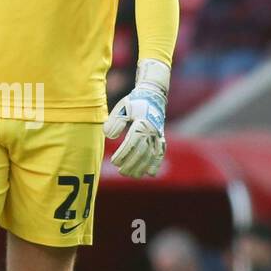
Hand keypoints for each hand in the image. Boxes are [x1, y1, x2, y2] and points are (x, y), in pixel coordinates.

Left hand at [104, 59, 168, 177]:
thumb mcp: (122, 108)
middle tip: (120, 171)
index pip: (132, 142)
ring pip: (151, 155)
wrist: (153, 96)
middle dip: (131, 164)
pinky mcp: (161, 138)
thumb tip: (108, 135)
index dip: (123, 154)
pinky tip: (150, 174)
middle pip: (142, 152)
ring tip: (131, 175)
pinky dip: (156, 164)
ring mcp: (158, 135)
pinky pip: (160, 153)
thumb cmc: (134, 102)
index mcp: (142, 123)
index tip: (114, 162)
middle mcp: (152, 131)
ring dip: (141, 167)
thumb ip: (115, 121)